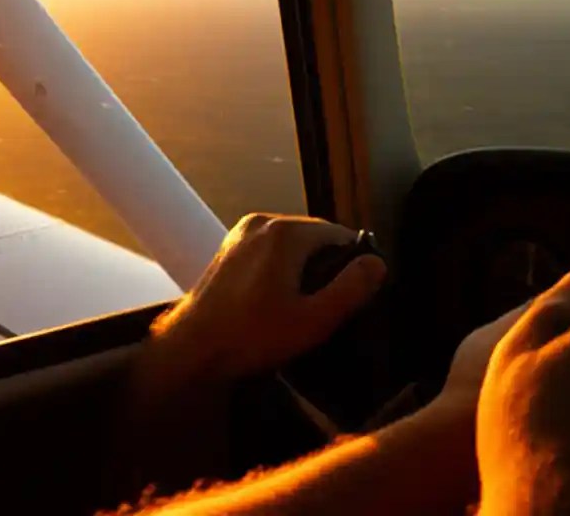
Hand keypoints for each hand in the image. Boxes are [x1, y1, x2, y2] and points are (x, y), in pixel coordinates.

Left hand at [146, 214, 386, 383]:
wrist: (192, 347)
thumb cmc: (253, 335)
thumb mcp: (314, 319)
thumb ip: (351, 289)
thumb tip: (377, 263)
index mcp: (286, 231)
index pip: (340, 235)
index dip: (353, 264)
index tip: (353, 297)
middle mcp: (263, 221)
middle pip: (315, 237)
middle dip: (327, 267)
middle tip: (328, 307)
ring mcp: (241, 233)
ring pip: (292, 245)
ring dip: (304, 269)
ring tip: (303, 307)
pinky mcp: (228, 248)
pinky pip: (270, 251)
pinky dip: (281, 269)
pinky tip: (277, 301)